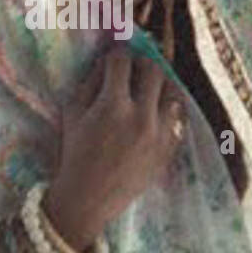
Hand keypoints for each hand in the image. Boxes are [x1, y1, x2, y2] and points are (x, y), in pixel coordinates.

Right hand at [42, 45, 186, 250]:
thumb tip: (108, 59)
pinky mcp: (169, 148)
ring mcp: (160, 134)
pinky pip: (178, 117)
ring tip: (150, 85)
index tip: (115, 54)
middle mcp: (141, 116)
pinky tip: (157, 107)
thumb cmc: (74, 154)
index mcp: (113, 106)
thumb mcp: (73, 113)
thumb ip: (90, 81)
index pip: (122, 62)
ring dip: (160, 83)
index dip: (117, 53)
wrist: (89, 199)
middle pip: (153, 70)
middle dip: (141, 62)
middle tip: (134, 65)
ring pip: (173, 92)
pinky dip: (168, 108)